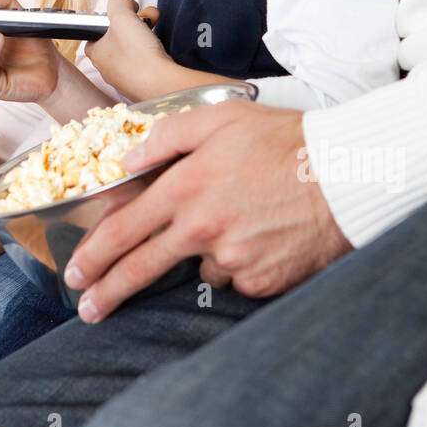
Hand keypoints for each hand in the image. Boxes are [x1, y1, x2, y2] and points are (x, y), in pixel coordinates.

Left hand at [63, 101, 351, 321]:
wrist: (348, 174)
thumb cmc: (286, 141)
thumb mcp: (221, 118)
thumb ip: (168, 135)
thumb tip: (130, 159)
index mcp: (187, 186)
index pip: (125, 229)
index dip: (95, 255)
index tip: (77, 272)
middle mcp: (204, 227)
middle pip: (143, 268)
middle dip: (109, 292)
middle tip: (89, 307)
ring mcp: (234, 259)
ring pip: (200, 267)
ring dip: (203, 255)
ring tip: (239, 221)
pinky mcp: (262, 281)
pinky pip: (236, 277)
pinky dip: (239, 262)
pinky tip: (260, 235)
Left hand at [85, 0, 166, 97]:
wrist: (161, 84)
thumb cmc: (136, 52)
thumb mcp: (121, 14)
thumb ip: (118, 1)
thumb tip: (123, 3)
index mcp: (96, 54)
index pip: (95, 31)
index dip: (110, 18)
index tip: (124, 14)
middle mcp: (108, 69)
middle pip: (118, 37)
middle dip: (134, 22)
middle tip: (146, 17)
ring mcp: (125, 79)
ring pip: (133, 49)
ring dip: (145, 34)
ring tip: (155, 27)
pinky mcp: (143, 85)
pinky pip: (146, 62)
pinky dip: (153, 51)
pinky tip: (161, 48)